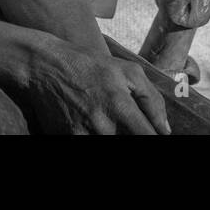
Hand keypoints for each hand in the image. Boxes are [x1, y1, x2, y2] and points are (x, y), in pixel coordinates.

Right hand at [21, 37, 170, 134]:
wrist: (43, 65)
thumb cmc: (88, 65)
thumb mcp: (127, 70)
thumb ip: (152, 100)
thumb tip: (165, 130)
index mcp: (120, 107)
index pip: (148, 138)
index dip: (155, 137)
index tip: (153, 134)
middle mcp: (102, 127)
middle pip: (128, 142)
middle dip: (130, 132)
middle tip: (122, 119)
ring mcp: (83, 136)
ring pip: (109, 144)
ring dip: (113, 134)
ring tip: (105, 118)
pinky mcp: (67, 139)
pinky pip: (88, 142)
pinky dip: (94, 134)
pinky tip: (91, 121)